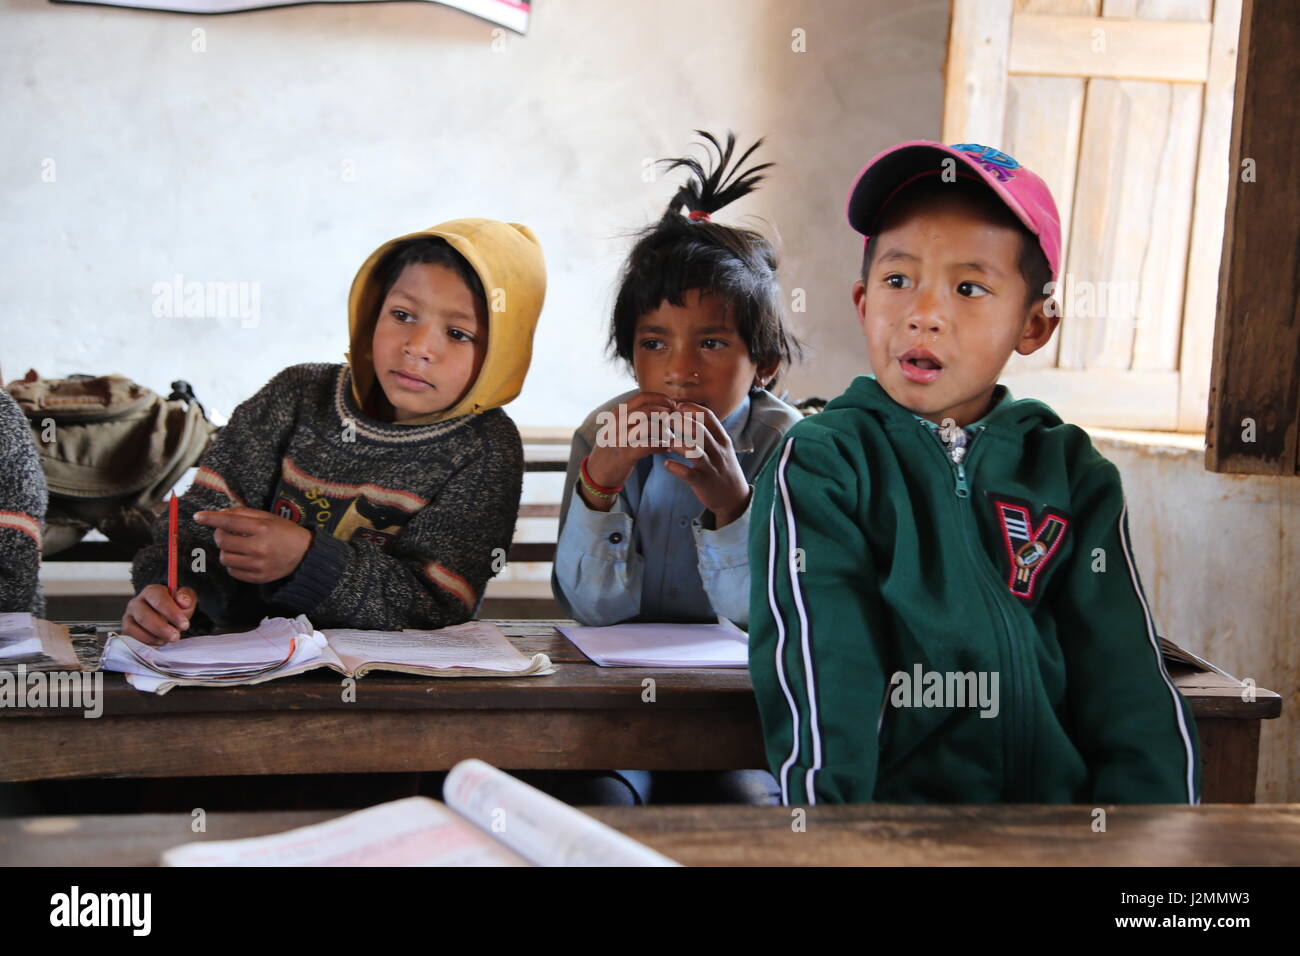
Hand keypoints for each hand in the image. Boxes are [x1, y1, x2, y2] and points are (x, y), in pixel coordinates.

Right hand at [122, 584, 196, 645]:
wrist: (167, 617)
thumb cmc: (176, 608)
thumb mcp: (186, 600)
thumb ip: (186, 598)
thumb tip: (183, 601)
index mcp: (152, 591)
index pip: (158, 599)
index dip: (171, 612)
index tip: (184, 624)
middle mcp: (136, 602)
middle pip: (144, 616)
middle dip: (161, 629)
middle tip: (175, 636)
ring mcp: (128, 616)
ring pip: (135, 629)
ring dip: (153, 637)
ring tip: (168, 639)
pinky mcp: (126, 630)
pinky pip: (131, 639)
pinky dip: (145, 643)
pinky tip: (158, 642)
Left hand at [194, 507, 313, 583]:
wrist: (306, 554)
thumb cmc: (286, 532)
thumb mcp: (269, 517)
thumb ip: (244, 514)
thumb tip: (220, 513)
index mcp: (263, 528)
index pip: (229, 521)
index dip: (211, 518)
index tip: (198, 516)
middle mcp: (260, 547)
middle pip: (223, 541)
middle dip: (220, 535)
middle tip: (226, 533)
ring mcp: (259, 564)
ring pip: (225, 558)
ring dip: (226, 551)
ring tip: (237, 547)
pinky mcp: (258, 577)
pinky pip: (233, 572)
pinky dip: (233, 564)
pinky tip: (243, 558)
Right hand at [582, 392, 678, 510]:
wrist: (598, 473)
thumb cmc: (615, 448)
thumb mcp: (620, 427)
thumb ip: (635, 416)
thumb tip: (662, 407)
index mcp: (617, 414)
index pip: (641, 397)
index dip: (660, 398)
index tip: (673, 404)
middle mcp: (616, 423)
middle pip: (646, 410)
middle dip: (665, 414)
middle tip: (675, 421)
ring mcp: (620, 439)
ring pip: (648, 426)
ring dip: (664, 431)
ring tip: (670, 437)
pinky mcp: (625, 455)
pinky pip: (649, 446)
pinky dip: (661, 447)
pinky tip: (666, 449)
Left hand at [663, 402, 750, 526]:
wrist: (734, 497)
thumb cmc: (723, 468)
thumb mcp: (722, 447)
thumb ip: (709, 432)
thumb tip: (689, 415)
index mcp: (723, 439)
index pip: (708, 417)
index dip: (691, 408)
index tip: (676, 405)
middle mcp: (718, 451)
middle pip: (699, 430)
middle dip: (679, 422)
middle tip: (664, 420)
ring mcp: (711, 467)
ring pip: (693, 450)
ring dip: (676, 443)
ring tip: (664, 441)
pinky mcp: (703, 482)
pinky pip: (688, 473)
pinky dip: (675, 467)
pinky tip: (666, 464)